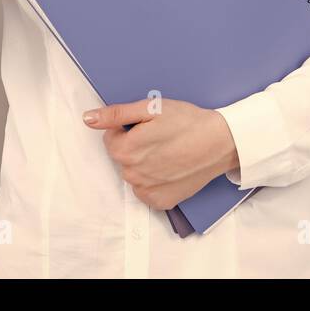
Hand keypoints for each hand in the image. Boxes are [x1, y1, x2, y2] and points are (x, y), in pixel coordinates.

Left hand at [83, 98, 240, 211]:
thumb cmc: (187, 122)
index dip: (127, 128)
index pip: (111, 138)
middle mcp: (132, 175)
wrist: (221, 142)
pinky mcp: (162, 201)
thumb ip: (116, 114)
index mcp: (126, 150)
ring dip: (144, 163)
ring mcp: (147, 191)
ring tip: (168, 151)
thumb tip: (88, 119)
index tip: (147, 125)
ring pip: (134, 174)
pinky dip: (154, 181)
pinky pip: (147, 191)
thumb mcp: (151, 109)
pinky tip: (170, 168)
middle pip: (122, 157)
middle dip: (135, 145)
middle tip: (160, 135)